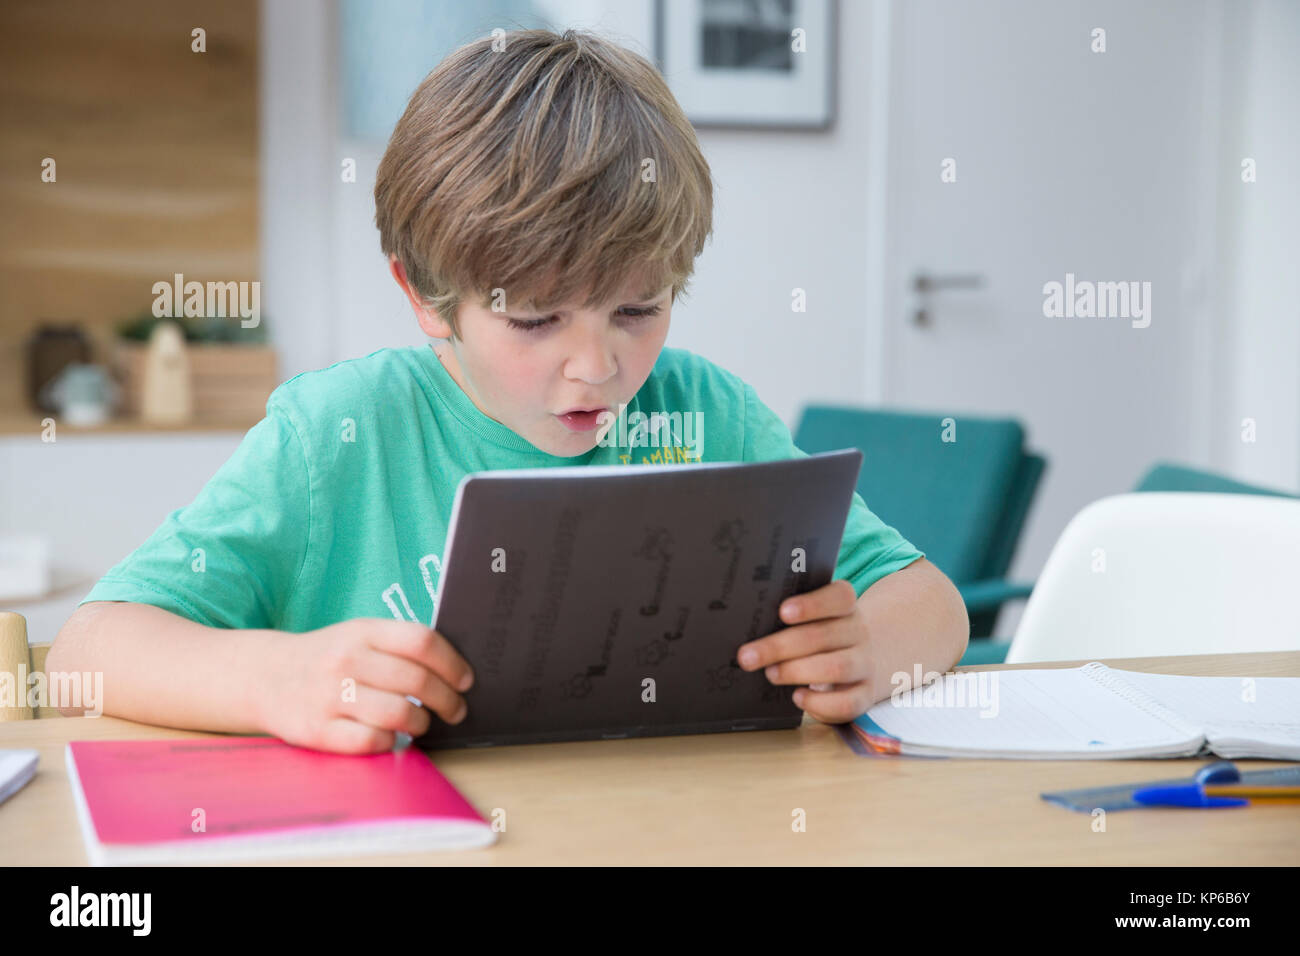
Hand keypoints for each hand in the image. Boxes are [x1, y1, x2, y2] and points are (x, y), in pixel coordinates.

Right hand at [257, 619, 474, 753]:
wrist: (264, 677)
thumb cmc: (328, 658)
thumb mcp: (358, 636)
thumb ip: (398, 646)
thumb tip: (454, 670)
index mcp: (361, 631)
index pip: (421, 641)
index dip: (452, 663)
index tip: (466, 680)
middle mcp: (345, 660)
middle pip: (417, 680)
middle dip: (447, 700)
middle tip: (456, 709)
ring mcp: (329, 696)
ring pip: (399, 713)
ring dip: (422, 722)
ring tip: (423, 722)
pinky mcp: (318, 730)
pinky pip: (372, 741)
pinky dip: (392, 741)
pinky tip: (392, 735)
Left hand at [735, 579, 871, 723]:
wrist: (866, 660)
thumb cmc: (823, 636)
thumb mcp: (815, 619)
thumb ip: (789, 618)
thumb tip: (747, 627)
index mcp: (846, 607)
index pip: (839, 597)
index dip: (812, 604)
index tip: (783, 612)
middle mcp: (859, 633)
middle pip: (823, 635)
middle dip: (780, 646)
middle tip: (748, 656)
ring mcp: (864, 664)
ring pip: (837, 667)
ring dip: (796, 672)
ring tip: (771, 674)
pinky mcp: (865, 695)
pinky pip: (847, 703)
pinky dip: (820, 703)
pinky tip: (798, 697)